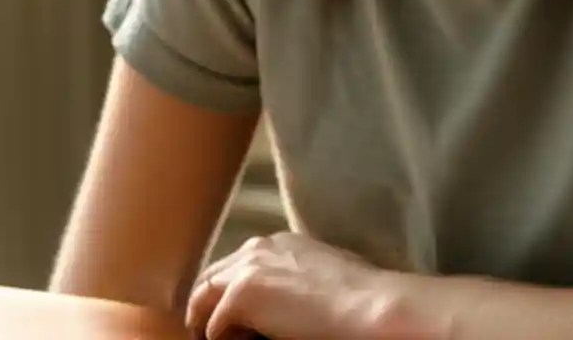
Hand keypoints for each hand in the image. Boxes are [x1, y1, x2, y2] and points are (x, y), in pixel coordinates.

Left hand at [185, 232, 444, 339]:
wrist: (368, 307)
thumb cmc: (361, 297)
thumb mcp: (326, 275)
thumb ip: (299, 278)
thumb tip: (293, 303)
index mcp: (280, 243)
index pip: (238, 264)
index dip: (229, 289)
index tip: (230, 313)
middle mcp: (259, 248)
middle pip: (212, 276)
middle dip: (206, 302)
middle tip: (207, 330)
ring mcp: (247, 269)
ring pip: (204, 296)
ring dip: (204, 321)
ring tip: (209, 339)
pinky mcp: (241, 295)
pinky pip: (213, 325)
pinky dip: (217, 338)